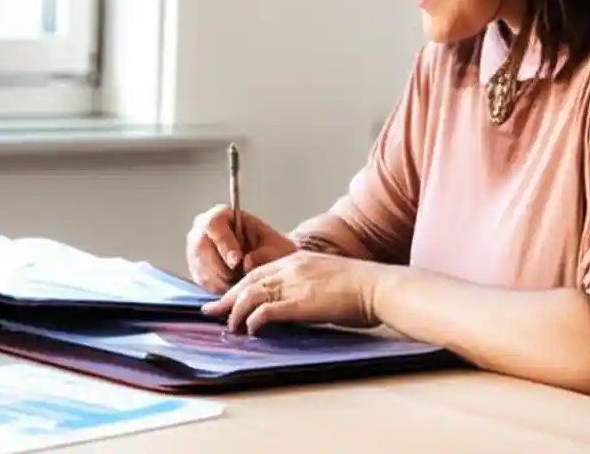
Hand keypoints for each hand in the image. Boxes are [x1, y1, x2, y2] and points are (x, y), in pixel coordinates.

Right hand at [185, 204, 297, 293]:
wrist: (270, 262)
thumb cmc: (273, 250)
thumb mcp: (277, 248)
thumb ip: (265, 253)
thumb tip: (247, 262)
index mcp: (222, 215)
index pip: (213, 224)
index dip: (223, 243)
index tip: (237, 262)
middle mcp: (203, 229)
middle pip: (200, 247)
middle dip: (220, 268)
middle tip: (237, 279)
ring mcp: (196, 249)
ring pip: (199, 266)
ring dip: (219, 280)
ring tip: (238, 283)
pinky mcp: (195, 268)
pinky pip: (200, 280)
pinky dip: (216, 288)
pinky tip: (231, 287)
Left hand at [201, 251, 389, 332]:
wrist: (378, 286)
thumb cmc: (361, 286)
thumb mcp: (326, 276)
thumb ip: (305, 284)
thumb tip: (294, 302)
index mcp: (296, 259)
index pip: (257, 272)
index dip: (239, 286)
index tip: (227, 297)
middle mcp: (290, 268)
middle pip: (247, 282)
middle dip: (227, 298)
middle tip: (210, 310)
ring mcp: (294, 284)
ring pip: (251, 296)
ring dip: (236, 313)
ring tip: (231, 327)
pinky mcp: (300, 303)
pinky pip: (266, 310)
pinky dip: (254, 320)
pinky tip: (251, 329)